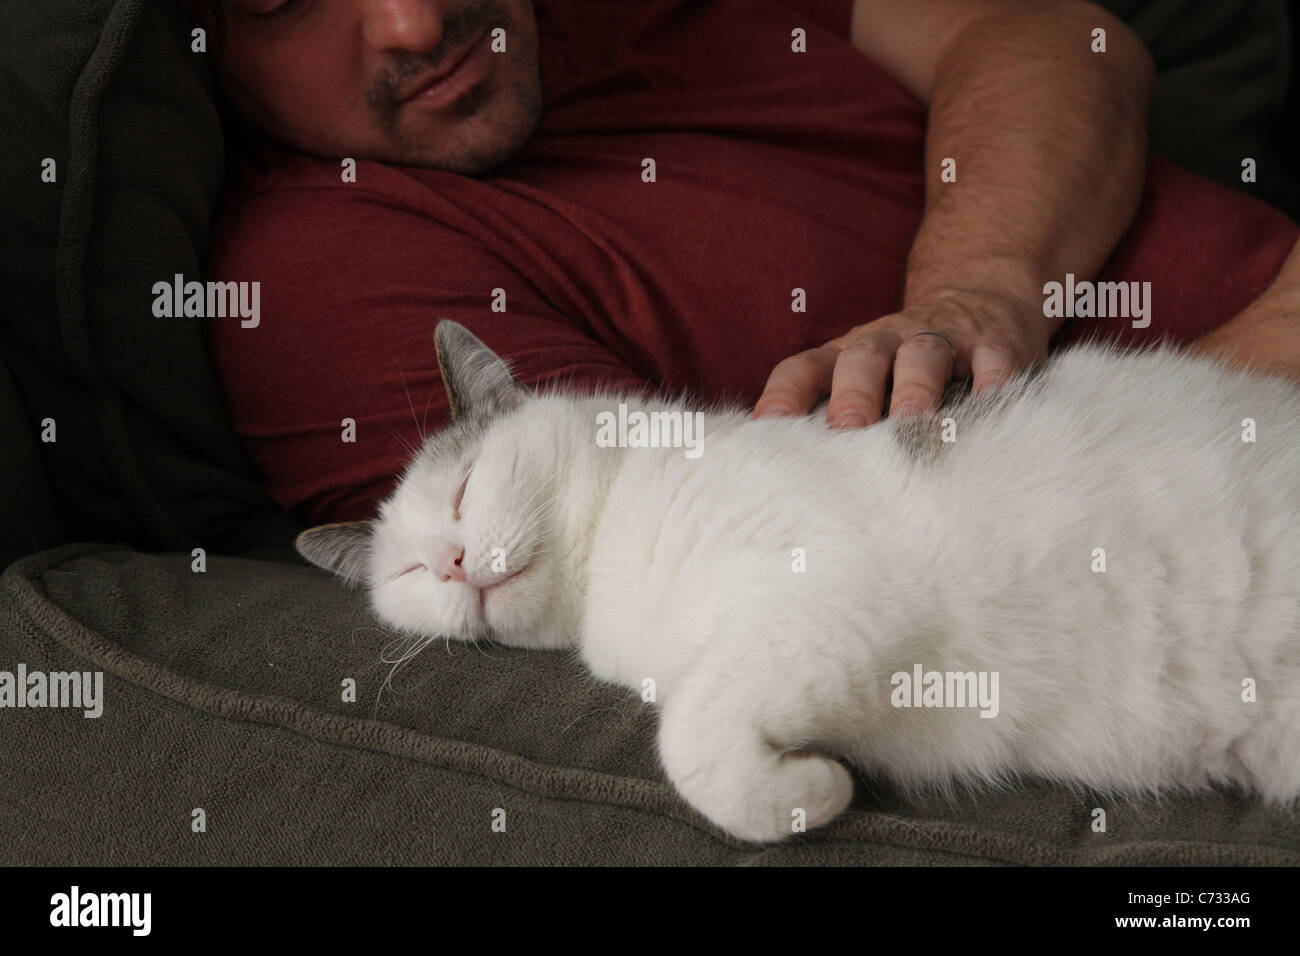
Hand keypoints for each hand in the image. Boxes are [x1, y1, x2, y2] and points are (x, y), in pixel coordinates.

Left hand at [752, 287, 1053, 426]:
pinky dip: (991, 382)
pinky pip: (992, 359)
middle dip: (852, 393)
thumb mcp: (867, 379)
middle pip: (862, 358)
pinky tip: (987, 408)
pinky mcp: (994, 343)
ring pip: (923, 355)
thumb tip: (795, 477)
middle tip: (845, 429)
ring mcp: (943, 337)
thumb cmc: (906, 363)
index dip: (785, 393)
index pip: (806, 367)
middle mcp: (889, 342)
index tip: (769, 427)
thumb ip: (837, 416)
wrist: (981, 296)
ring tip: (911, 422)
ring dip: (915, 387)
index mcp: (847, 355)